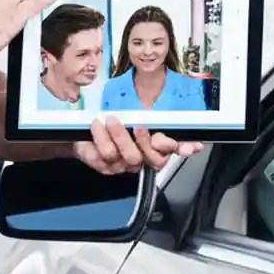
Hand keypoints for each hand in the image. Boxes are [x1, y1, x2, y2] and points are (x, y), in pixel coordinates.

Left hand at [73, 116, 204, 174]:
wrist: (83, 129)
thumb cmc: (113, 120)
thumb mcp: (136, 110)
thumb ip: (157, 111)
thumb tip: (177, 107)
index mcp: (153, 147)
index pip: (173, 151)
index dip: (182, 149)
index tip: (190, 146)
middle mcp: (141, 159)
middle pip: (152, 159)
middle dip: (146, 141)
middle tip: (138, 125)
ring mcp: (123, 165)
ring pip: (128, 156)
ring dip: (120, 136)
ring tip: (110, 120)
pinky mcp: (105, 166)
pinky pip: (106, 155)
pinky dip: (101, 137)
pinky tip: (97, 126)